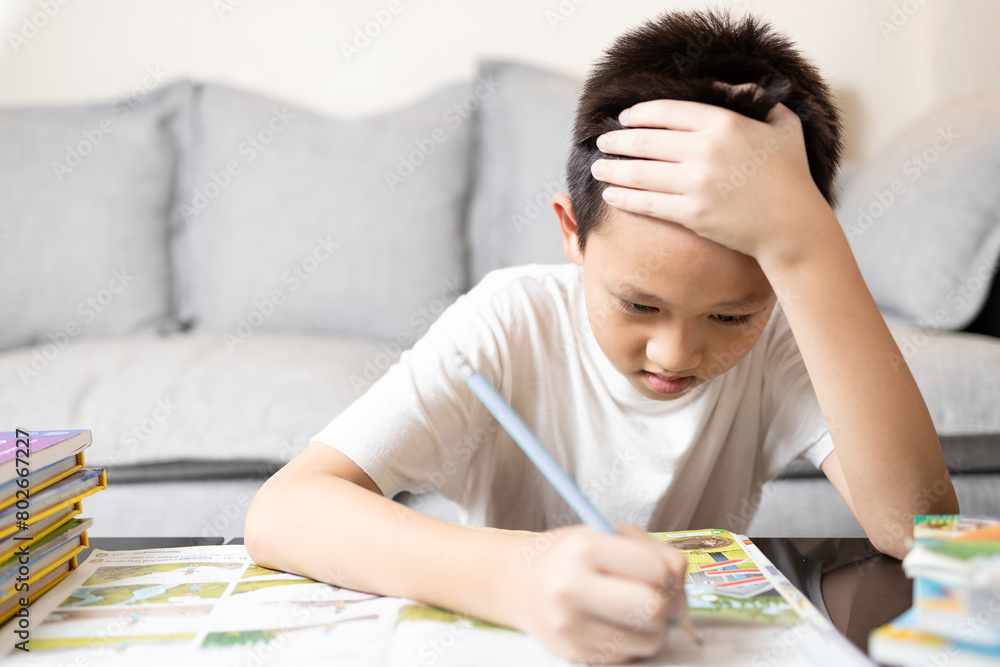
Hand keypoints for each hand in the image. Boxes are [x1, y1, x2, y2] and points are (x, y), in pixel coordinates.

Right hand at [505, 524, 688, 663]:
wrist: (518, 583)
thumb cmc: (569, 555)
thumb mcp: (606, 533)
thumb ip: (652, 551)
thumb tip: (680, 589)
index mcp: (582, 548)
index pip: (655, 568)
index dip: (669, 571)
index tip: (660, 570)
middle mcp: (572, 588)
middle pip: (653, 608)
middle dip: (666, 602)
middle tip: (659, 594)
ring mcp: (572, 626)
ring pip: (650, 639)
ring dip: (654, 626)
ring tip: (635, 608)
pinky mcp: (576, 654)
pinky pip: (631, 655)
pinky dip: (634, 640)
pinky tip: (616, 622)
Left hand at [590, 95, 830, 267]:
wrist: (793, 227)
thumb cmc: (791, 176)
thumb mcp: (784, 127)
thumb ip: (760, 102)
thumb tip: (735, 88)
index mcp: (725, 124)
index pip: (668, 112)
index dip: (640, 113)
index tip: (625, 118)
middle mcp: (707, 150)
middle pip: (647, 140)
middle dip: (618, 140)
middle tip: (602, 140)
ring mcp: (697, 183)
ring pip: (640, 172)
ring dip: (612, 168)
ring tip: (597, 166)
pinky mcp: (692, 214)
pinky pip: (647, 202)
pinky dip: (624, 197)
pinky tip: (611, 193)